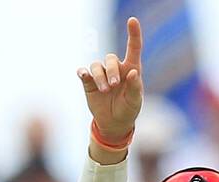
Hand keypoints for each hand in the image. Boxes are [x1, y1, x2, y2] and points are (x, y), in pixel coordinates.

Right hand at [77, 16, 143, 139]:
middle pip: (111, 58)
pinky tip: (83, 75)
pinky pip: (84, 72)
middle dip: (111, 71)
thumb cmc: (128, 109)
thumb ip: (134, 87)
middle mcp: (115, 68)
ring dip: (99, 77)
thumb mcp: (135, 101)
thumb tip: (132, 73)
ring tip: (104, 91)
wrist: (113, 123)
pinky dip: (83, 72)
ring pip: (96, 66)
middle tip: (113, 86)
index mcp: (130, 69)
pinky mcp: (89, 83)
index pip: (133, 47)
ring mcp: (101, 75)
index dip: (133, 33)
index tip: (132, 20)